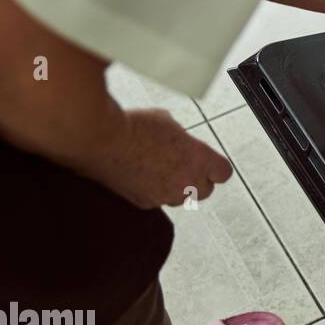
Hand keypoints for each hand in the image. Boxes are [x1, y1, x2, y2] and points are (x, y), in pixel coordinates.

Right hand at [92, 108, 233, 209]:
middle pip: (205, 190)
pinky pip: (157, 201)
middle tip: (184, 167)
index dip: (216, 167)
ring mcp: (165, 195)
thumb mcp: (166, 121)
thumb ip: (179, 136)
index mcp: (199, 158)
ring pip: (180, 198)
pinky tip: (139, 175)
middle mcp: (186, 181)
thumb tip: (176, 139)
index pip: (223, 172)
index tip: (209, 163)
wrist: (101, 139)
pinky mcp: (143, 203)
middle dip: (197, 180)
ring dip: (175, 188)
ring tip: (158, 169)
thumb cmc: (133, 125)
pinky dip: (151, 192)